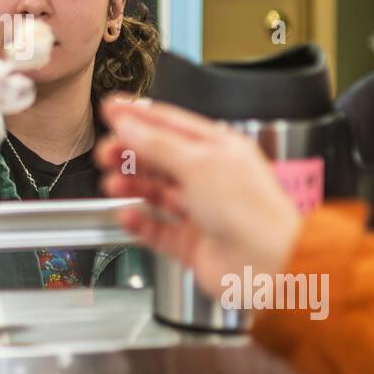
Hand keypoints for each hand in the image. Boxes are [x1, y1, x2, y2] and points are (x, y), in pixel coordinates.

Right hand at [93, 96, 302, 296]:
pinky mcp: (192, 243)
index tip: (110, 108)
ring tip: (111, 184)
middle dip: (129, 152)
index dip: (138, 115)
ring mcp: (201, 211)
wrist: (269, 266)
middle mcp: (210, 178)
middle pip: (159, 158)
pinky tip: (128, 214)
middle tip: (104, 152)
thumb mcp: (199, 164)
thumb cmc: (252, 212)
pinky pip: (157, 229)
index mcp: (219, 149)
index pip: (171, 124)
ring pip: (156, 193)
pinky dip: (139, 222)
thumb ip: (157, 144)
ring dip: (131, 186)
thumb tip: (128, 124)